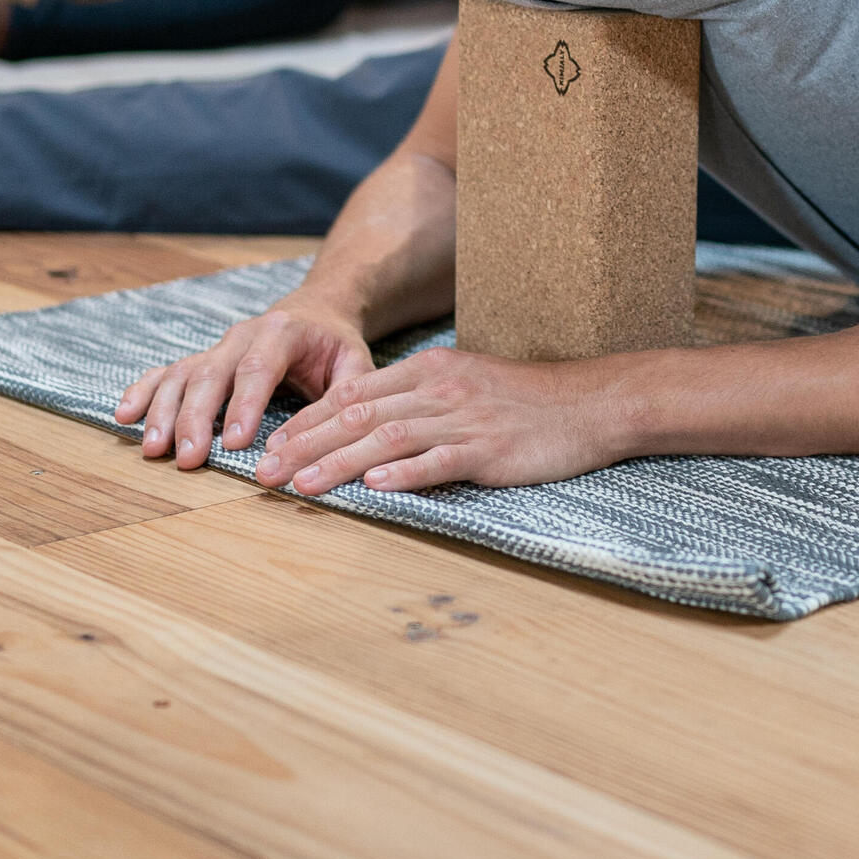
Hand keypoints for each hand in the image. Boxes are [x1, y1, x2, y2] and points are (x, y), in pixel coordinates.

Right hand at [118, 296, 378, 468]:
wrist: (315, 311)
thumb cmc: (336, 344)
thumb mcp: (356, 362)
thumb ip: (349, 395)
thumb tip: (336, 436)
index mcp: (281, 333)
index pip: (258, 369)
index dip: (243, 406)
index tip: (233, 444)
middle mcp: (241, 336)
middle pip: (211, 375)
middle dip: (196, 419)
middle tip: (188, 459)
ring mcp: (216, 348)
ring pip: (182, 376)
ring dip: (163, 412)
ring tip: (153, 449)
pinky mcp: (201, 360)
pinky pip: (164, 372)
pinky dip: (143, 392)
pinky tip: (124, 416)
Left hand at [252, 346, 630, 496]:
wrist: (591, 403)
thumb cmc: (525, 400)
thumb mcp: (464, 383)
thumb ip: (416, 398)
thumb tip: (363, 424)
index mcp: (428, 370)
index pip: (353, 394)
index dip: (308, 421)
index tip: (273, 446)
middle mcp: (439, 389)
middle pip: (358, 416)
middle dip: (306, 445)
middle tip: (266, 472)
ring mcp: (464, 419)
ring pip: (387, 439)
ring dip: (338, 464)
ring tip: (302, 487)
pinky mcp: (490, 450)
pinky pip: (440, 461)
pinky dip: (404, 475)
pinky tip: (375, 488)